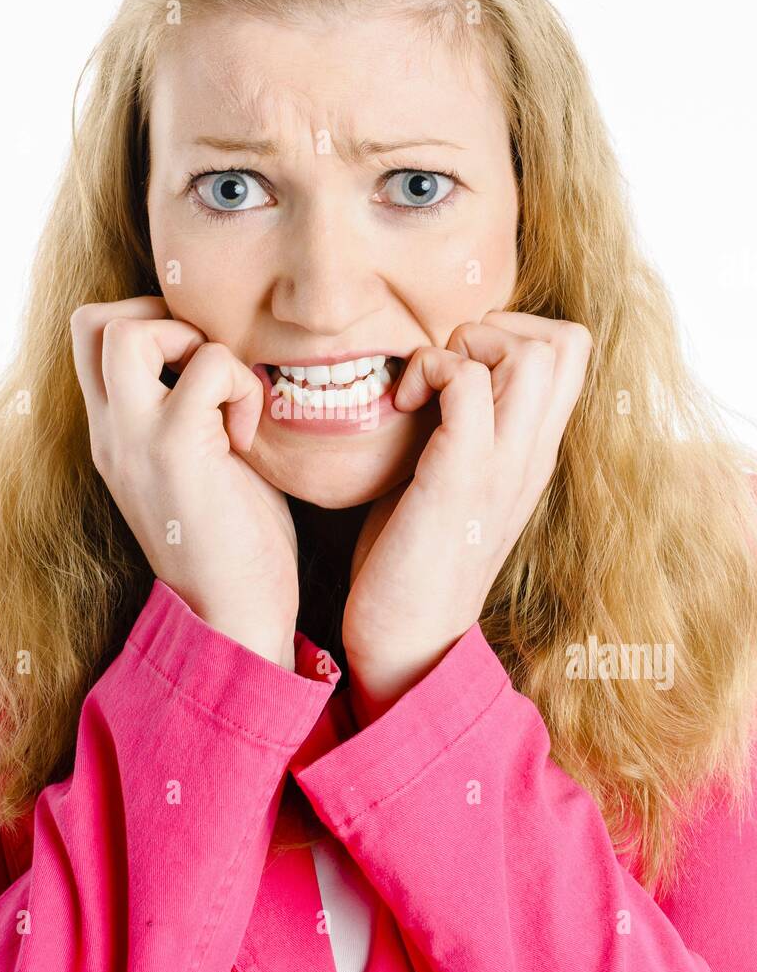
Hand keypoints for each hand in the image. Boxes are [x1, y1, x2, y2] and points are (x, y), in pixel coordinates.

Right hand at [70, 296, 298, 668]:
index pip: (88, 337)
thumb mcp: (194, 463)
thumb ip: (187, 409)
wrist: (232, 616)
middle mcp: (110, 431)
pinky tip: (248, 437)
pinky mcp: (176, 448)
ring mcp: (135, 438)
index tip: (198, 365)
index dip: (147, 322)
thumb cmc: (231, 543)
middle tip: (208, 368)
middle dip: (162, 317)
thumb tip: (223, 356)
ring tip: (228, 400)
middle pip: (91, 319)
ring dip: (198, 345)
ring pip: (130, 329)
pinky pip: (207, 366)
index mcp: (112, 433)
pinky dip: (240, 385)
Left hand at [342, 312, 592, 723]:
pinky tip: (400, 406)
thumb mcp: (455, 482)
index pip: (571, 354)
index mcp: (533, 454)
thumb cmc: (415, 562)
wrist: (408, 645)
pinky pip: (467, 384)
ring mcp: (502, 468)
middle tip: (442, 368)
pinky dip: (429, 371)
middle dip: (495, 326)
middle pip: (568, 341)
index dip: (513, 331)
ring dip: (466, 345)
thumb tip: (436, 378)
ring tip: (423, 387)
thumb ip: (464, 430)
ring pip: (533, 353)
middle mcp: (532, 456)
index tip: (455, 366)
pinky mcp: (460, 481)